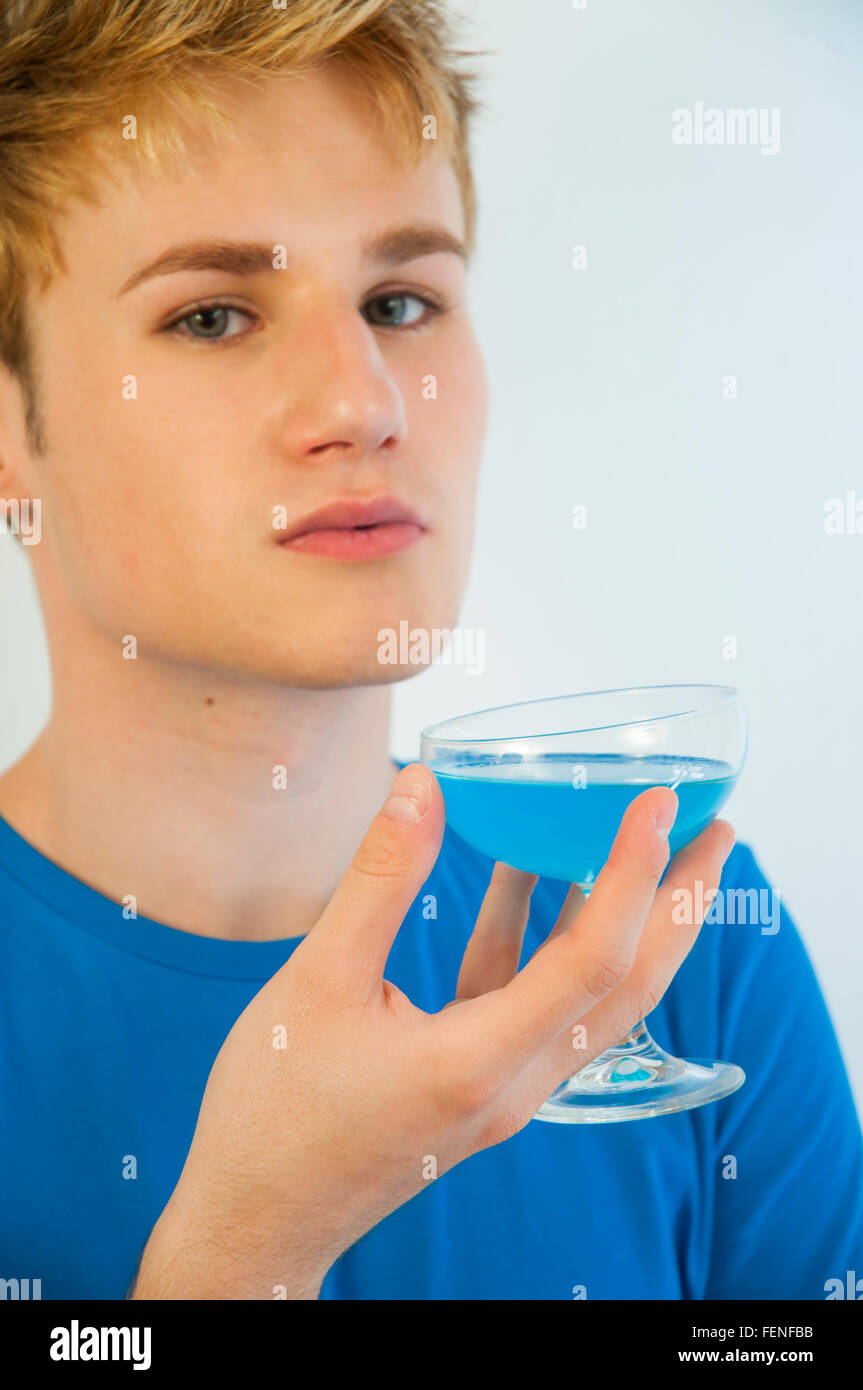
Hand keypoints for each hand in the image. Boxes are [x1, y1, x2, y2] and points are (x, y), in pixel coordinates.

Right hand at [132, 762, 732, 1298]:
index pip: (595, 959)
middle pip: (632, 986)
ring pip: (596, 996)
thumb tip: (423, 786)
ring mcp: (505, 1088)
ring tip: (644, 840)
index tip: (657, 803)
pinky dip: (546, 935)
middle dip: (681, 902)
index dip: (633, 872)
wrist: (256, 1219)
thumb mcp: (317, 982)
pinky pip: (539, 1000)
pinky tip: (525, 875)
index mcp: (481, 1062)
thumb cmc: (276, 1114)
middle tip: (713, 826)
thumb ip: (378, 882)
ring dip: (627, 918)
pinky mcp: (481, 1082)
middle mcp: (516, 1082)